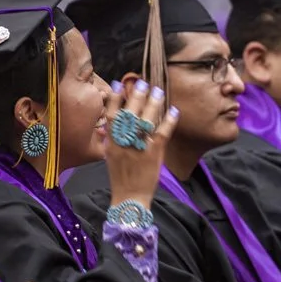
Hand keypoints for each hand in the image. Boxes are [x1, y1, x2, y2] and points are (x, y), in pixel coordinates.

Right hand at [104, 80, 178, 208]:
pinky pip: (162, 133)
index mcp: (111, 143)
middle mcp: (123, 143)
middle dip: (136, 97)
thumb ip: (109, 139)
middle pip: (129, 114)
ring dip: (152, 104)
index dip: (114, 99)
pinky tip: (173, 110)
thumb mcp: (109, 156)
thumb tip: (107, 124)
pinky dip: (168, 121)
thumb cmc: (120, 176)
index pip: (111, 116)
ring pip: (145, 121)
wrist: (129, 198)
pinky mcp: (154, 153)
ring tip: (158, 91)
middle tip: (142, 83)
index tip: (119, 84)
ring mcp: (139, 147)